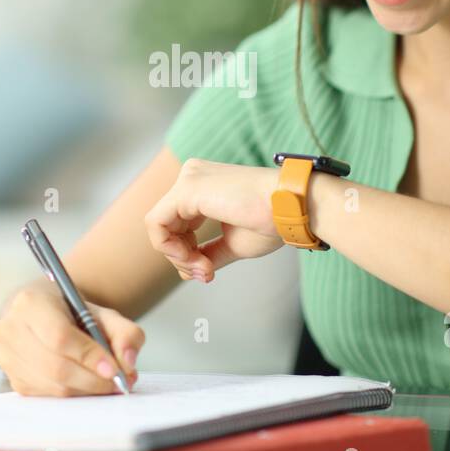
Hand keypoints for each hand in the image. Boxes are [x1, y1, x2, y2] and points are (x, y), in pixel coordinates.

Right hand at [0, 280, 142, 396]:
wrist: (45, 312)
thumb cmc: (72, 312)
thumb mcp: (103, 313)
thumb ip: (125, 333)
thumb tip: (128, 362)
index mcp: (30, 303)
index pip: (59, 336)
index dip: (88, 356)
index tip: (114, 369)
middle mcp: (11, 329)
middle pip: (55, 366)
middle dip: (93, 379)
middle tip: (119, 382)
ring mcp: (8, 357)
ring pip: (52, 385)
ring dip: (86, 390)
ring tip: (109, 384)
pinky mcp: (13, 379)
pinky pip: (47, 395)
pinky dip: (73, 394)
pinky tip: (88, 385)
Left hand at [144, 157, 283, 282]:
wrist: (293, 206)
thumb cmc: (272, 220)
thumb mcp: (232, 242)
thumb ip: (207, 253)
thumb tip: (188, 272)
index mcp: (203, 185)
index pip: (177, 224)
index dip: (187, 254)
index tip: (209, 272)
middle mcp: (192, 176)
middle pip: (166, 226)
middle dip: (182, 257)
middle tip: (206, 273)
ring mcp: (188, 179)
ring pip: (158, 226)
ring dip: (177, 256)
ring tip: (204, 268)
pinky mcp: (186, 189)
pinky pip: (157, 224)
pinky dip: (170, 249)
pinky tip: (193, 259)